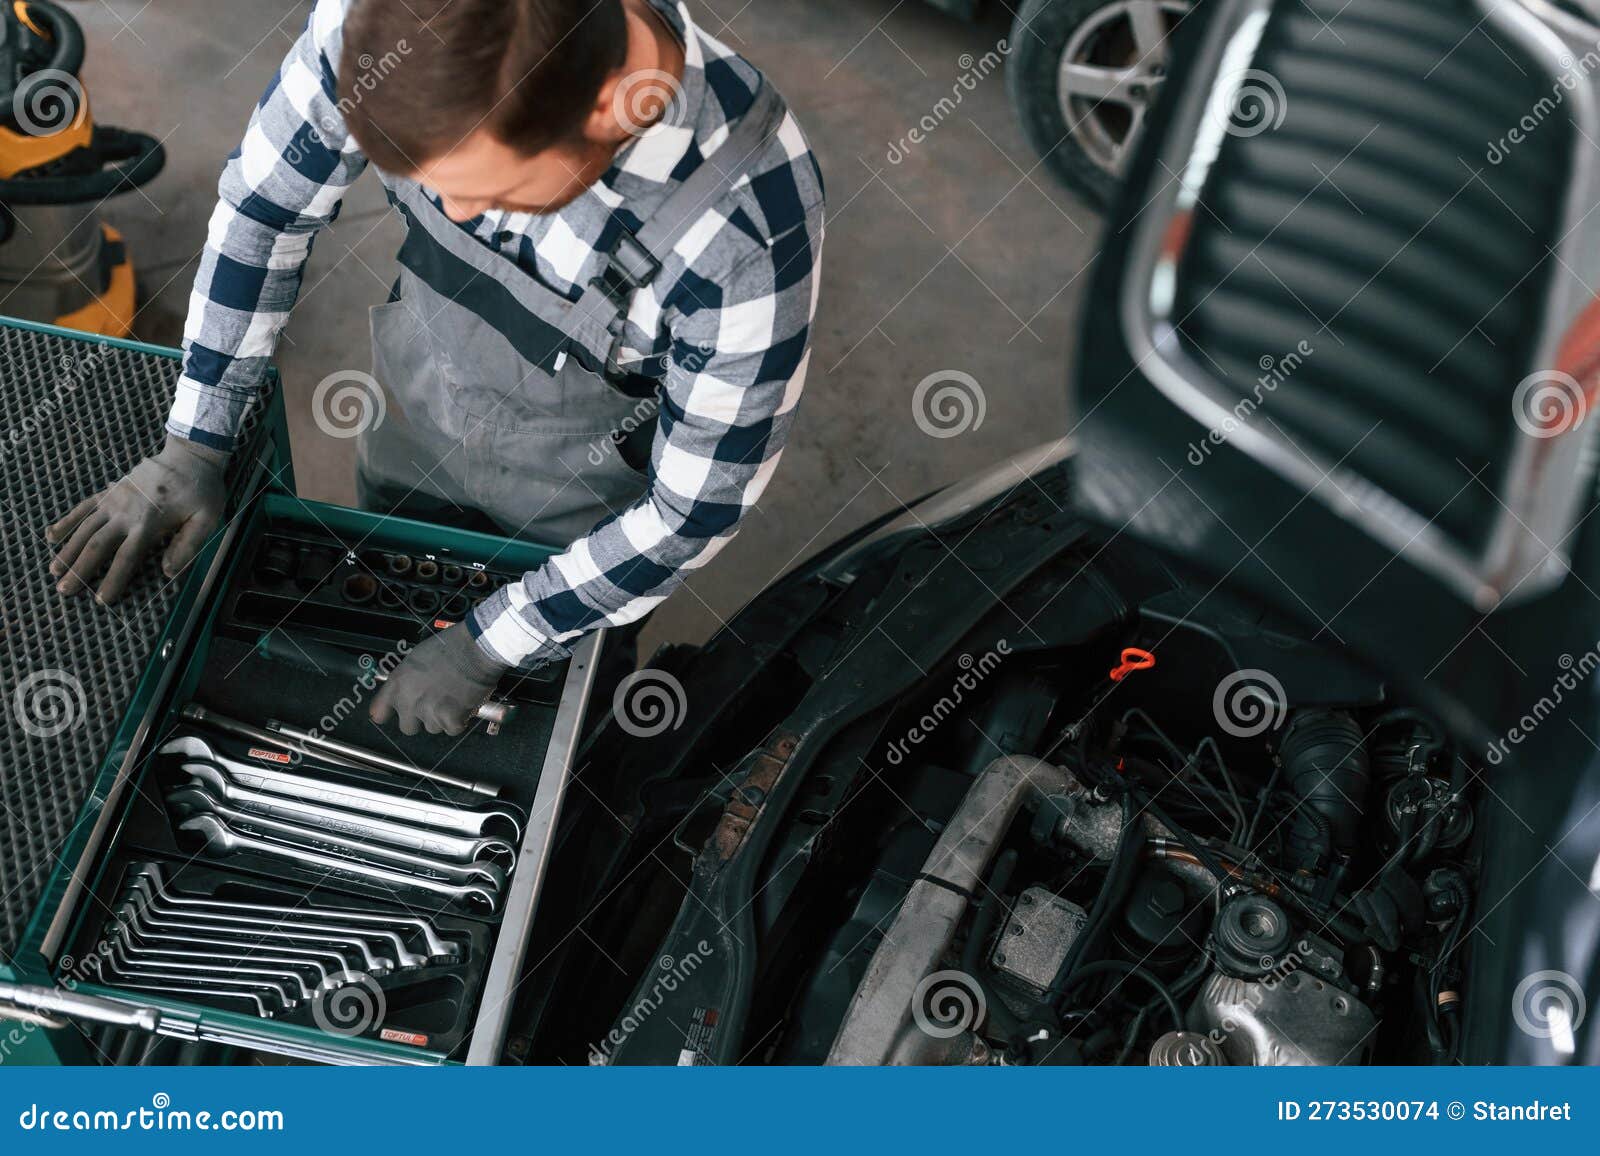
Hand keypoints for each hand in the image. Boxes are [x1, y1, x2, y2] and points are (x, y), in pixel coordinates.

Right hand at [47, 435, 227, 602]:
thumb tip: (168, 573)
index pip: (126, 557)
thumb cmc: (201, 491)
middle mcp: (125, 512)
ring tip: (54, 571)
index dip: (113, 579)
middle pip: (96, 544)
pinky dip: (66, 521)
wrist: (190, 457)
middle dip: (79, 569)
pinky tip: (52, 535)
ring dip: (67, 550)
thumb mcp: (206, 519)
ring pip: (84, 528)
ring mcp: (114, 500)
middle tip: (64, 591)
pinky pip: (83, 507)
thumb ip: (187, 546)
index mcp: (150, 522)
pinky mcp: (110, 491)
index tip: (101, 599)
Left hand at [370, 624, 508, 735]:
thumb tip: (405, 692)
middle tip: (433, 706)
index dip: (386, 713)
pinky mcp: (451, 720)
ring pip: (433, 728)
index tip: (392, 714)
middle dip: (419, 719)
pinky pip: (452, 729)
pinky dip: (460, 720)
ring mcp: (430, 712)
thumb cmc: (449, 646)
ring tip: (453, 699)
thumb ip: (406, 680)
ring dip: (442, 718)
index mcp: (398, 684)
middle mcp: (409, 702)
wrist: (476, 649)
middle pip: (407, 727)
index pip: (379, 712)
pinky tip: (464, 704)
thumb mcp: (415, 658)